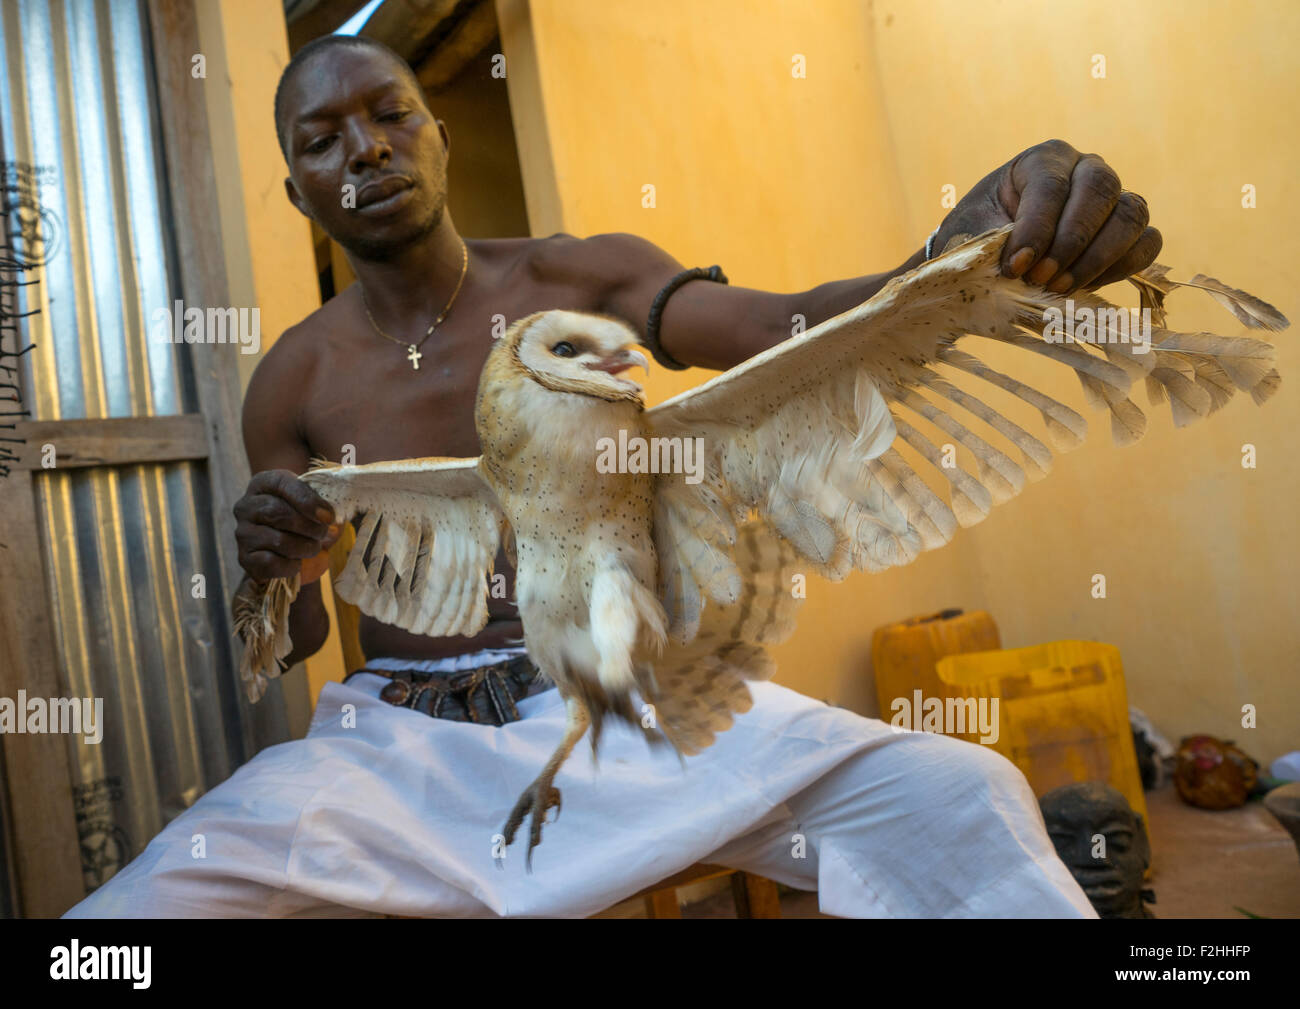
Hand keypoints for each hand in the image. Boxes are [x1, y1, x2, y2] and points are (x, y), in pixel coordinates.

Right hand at [233, 469, 340, 584]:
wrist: (289, 554)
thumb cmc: (304, 522)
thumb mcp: (314, 506)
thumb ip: (324, 503)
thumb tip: (332, 515)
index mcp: (263, 484)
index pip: (282, 484)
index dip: (308, 500)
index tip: (329, 516)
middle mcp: (246, 506)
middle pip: (278, 512)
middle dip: (309, 527)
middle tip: (323, 534)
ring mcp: (242, 533)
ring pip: (278, 540)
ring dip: (305, 547)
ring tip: (313, 547)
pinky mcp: (244, 558)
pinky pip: (271, 563)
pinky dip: (291, 565)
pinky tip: (296, 562)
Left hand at [930, 139, 1161, 294]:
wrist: (991, 252)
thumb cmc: (980, 236)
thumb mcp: (974, 233)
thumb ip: (992, 244)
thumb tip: (1019, 266)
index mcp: (1042, 159)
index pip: (1052, 185)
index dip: (1036, 228)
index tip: (1016, 266)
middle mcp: (1084, 167)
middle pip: (1100, 189)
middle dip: (1070, 242)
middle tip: (1041, 280)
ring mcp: (1114, 196)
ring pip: (1130, 215)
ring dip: (1098, 258)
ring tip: (1060, 289)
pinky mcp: (1129, 229)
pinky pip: (1147, 242)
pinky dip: (1122, 267)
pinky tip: (1084, 287)